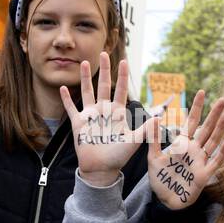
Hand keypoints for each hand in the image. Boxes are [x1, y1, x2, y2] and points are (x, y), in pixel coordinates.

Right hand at [61, 51, 153, 186]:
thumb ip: (146, 130)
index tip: (124, 61)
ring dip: (85, 78)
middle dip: (104, 70)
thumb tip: (160, 118)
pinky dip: (67, 99)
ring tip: (83, 63)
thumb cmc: (119, 156)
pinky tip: (63, 87)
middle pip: (104, 85)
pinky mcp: (78, 124)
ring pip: (87, 92)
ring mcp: (90, 116)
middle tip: (103, 53)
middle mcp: (104, 110)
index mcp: (117, 112)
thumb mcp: (134, 142)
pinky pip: (72, 108)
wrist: (102, 169)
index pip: (121, 89)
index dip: (122, 76)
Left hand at [148, 90, 223, 208]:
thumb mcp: (152, 157)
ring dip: (220, 129)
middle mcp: (194, 150)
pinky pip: (214, 162)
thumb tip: (154, 119)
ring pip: (213, 142)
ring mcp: (200, 161)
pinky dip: (221, 153)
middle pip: (206, 128)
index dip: (197, 107)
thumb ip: (153, 139)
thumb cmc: (160, 178)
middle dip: (214, 114)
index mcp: (182, 143)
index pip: (191, 121)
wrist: (164, 199)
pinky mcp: (203, 175)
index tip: (202, 92)